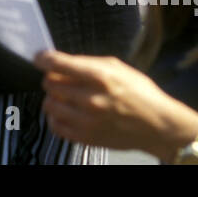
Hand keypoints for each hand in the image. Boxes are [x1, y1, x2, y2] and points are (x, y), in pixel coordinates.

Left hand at [35, 50, 197, 160]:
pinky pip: (55, 126)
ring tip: (65, 97)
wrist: (157, 125)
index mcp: (100, 76)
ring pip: (49, 104)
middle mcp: (91, 98)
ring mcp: (87, 121)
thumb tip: (62, 62)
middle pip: (50, 84)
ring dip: (53, 98)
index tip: (40, 58)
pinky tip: (66, 112)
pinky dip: (56, 118)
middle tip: (60, 79)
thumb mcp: (117, 67)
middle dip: (52, 78)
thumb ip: (88, 64)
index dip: (43, 59)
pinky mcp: (86, 138)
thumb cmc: (140, 93)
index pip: (58, 64)